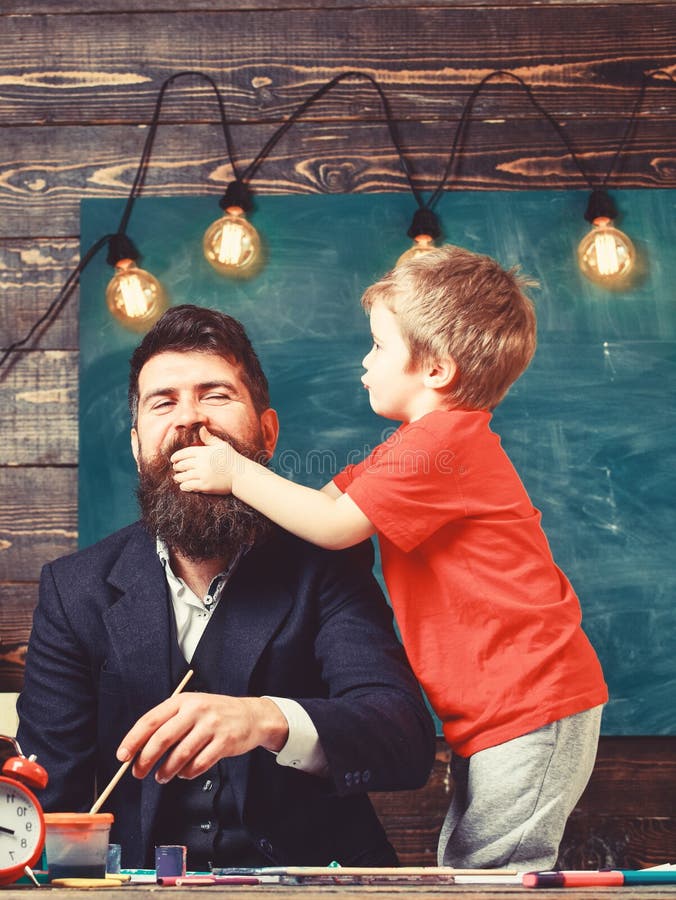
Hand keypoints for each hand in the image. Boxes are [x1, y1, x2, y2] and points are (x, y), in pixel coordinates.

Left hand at [116, 693, 288, 782]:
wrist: (252, 716)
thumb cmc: (214, 715)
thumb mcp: (191, 708)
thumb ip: (168, 724)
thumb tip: (139, 750)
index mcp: (183, 700)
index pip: (151, 720)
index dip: (133, 739)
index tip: (122, 756)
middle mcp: (196, 710)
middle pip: (163, 738)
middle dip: (146, 759)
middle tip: (138, 773)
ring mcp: (212, 726)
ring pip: (180, 755)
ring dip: (166, 771)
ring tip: (161, 777)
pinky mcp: (224, 742)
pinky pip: (199, 764)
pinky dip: (187, 773)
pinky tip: (184, 773)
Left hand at [171, 426, 238, 492]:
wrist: (241, 474)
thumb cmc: (232, 459)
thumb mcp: (221, 445)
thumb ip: (209, 438)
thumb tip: (201, 428)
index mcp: (203, 452)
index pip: (183, 453)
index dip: (176, 457)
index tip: (172, 459)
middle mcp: (201, 463)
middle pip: (181, 465)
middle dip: (176, 467)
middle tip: (176, 468)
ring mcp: (202, 475)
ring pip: (182, 476)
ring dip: (178, 477)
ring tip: (177, 478)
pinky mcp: (205, 486)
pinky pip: (188, 486)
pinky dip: (184, 486)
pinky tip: (184, 485)